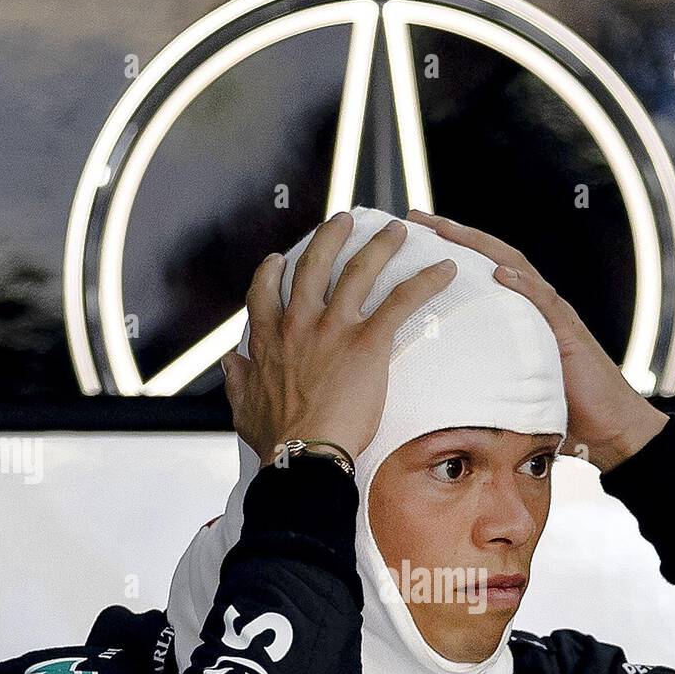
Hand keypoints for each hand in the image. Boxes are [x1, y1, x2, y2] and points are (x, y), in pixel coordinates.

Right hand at [222, 212, 456, 466]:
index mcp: (268, 338)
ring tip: (396, 230)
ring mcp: (334, 328)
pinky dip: (426, 282)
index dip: (273, 270)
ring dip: (380, 246)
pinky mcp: (368, 341)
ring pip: (359, 271)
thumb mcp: (243, 405)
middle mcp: (299, 322)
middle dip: (331, 237)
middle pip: (314, 265)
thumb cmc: (276, 439)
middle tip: (345, 220)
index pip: (265, 291)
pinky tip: (446, 270)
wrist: (303, 453)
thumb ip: (237, 380)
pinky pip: (401, 301)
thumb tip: (228, 363)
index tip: (281, 258)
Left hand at [406, 209, 667, 470]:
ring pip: (517, 267)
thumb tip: (444, 381)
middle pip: (494, 256)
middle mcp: (538, 305)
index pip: (483, 270)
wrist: (611, 427)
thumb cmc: (565, 410)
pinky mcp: (569, 335)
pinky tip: (500, 272)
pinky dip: (523, 285)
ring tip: (447, 230)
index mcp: (523, 313)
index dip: (450, 250)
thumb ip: (486, 371)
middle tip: (416, 216)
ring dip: (480, 247)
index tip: (416, 235)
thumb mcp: (514, 384)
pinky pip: (544, 303)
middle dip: (455, 233)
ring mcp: (555, 316)